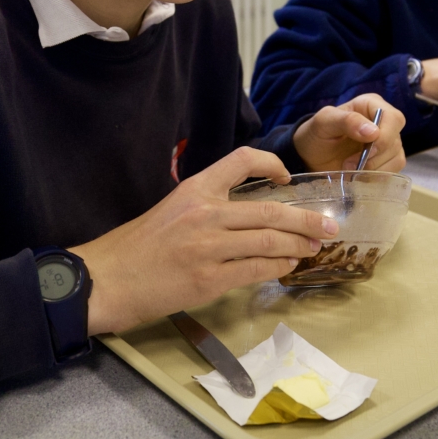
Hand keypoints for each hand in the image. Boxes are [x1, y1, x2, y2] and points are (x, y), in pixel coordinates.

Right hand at [72, 147, 337, 334]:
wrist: (107, 278)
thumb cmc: (137, 247)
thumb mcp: (172, 210)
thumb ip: (207, 208)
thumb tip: (249, 217)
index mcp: (195, 189)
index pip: (242, 160)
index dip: (272, 164)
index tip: (289, 178)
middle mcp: (205, 212)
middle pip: (270, 210)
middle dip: (306, 219)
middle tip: (330, 225)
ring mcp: (208, 246)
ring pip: (270, 241)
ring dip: (299, 245)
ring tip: (315, 248)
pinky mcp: (209, 278)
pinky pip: (256, 269)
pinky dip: (278, 268)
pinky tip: (288, 267)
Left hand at [292, 96, 405, 172]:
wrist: (311, 157)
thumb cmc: (317, 134)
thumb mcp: (324, 122)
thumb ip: (347, 121)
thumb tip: (373, 132)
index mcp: (372, 105)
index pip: (393, 118)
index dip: (384, 136)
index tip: (366, 150)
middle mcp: (384, 123)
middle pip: (396, 141)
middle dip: (373, 157)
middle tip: (349, 164)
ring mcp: (388, 144)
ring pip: (396, 159)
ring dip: (373, 169)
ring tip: (349, 169)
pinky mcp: (386, 163)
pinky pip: (392, 173)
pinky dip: (375, 178)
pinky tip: (358, 176)